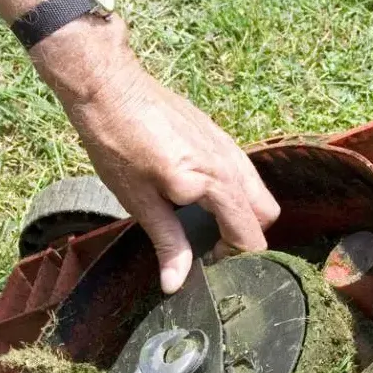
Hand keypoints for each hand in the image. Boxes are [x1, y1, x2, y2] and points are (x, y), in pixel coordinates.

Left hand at [33, 17, 280, 293]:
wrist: (108, 87)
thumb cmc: (117, 143)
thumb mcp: (139, 201)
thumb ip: (168, 243)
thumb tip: (176, 284)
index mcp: (213, 183)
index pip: (249, 235)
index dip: (235, 259)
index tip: (210, 265)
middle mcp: (230, 164)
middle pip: (265, 214)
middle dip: (247, 236)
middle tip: (212, 248)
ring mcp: (228, 145)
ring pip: (259, 191)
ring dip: (243, 213)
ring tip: (207, 224)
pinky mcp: (219, 135)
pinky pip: (244, 171)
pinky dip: (236, 192)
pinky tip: (202, 196)